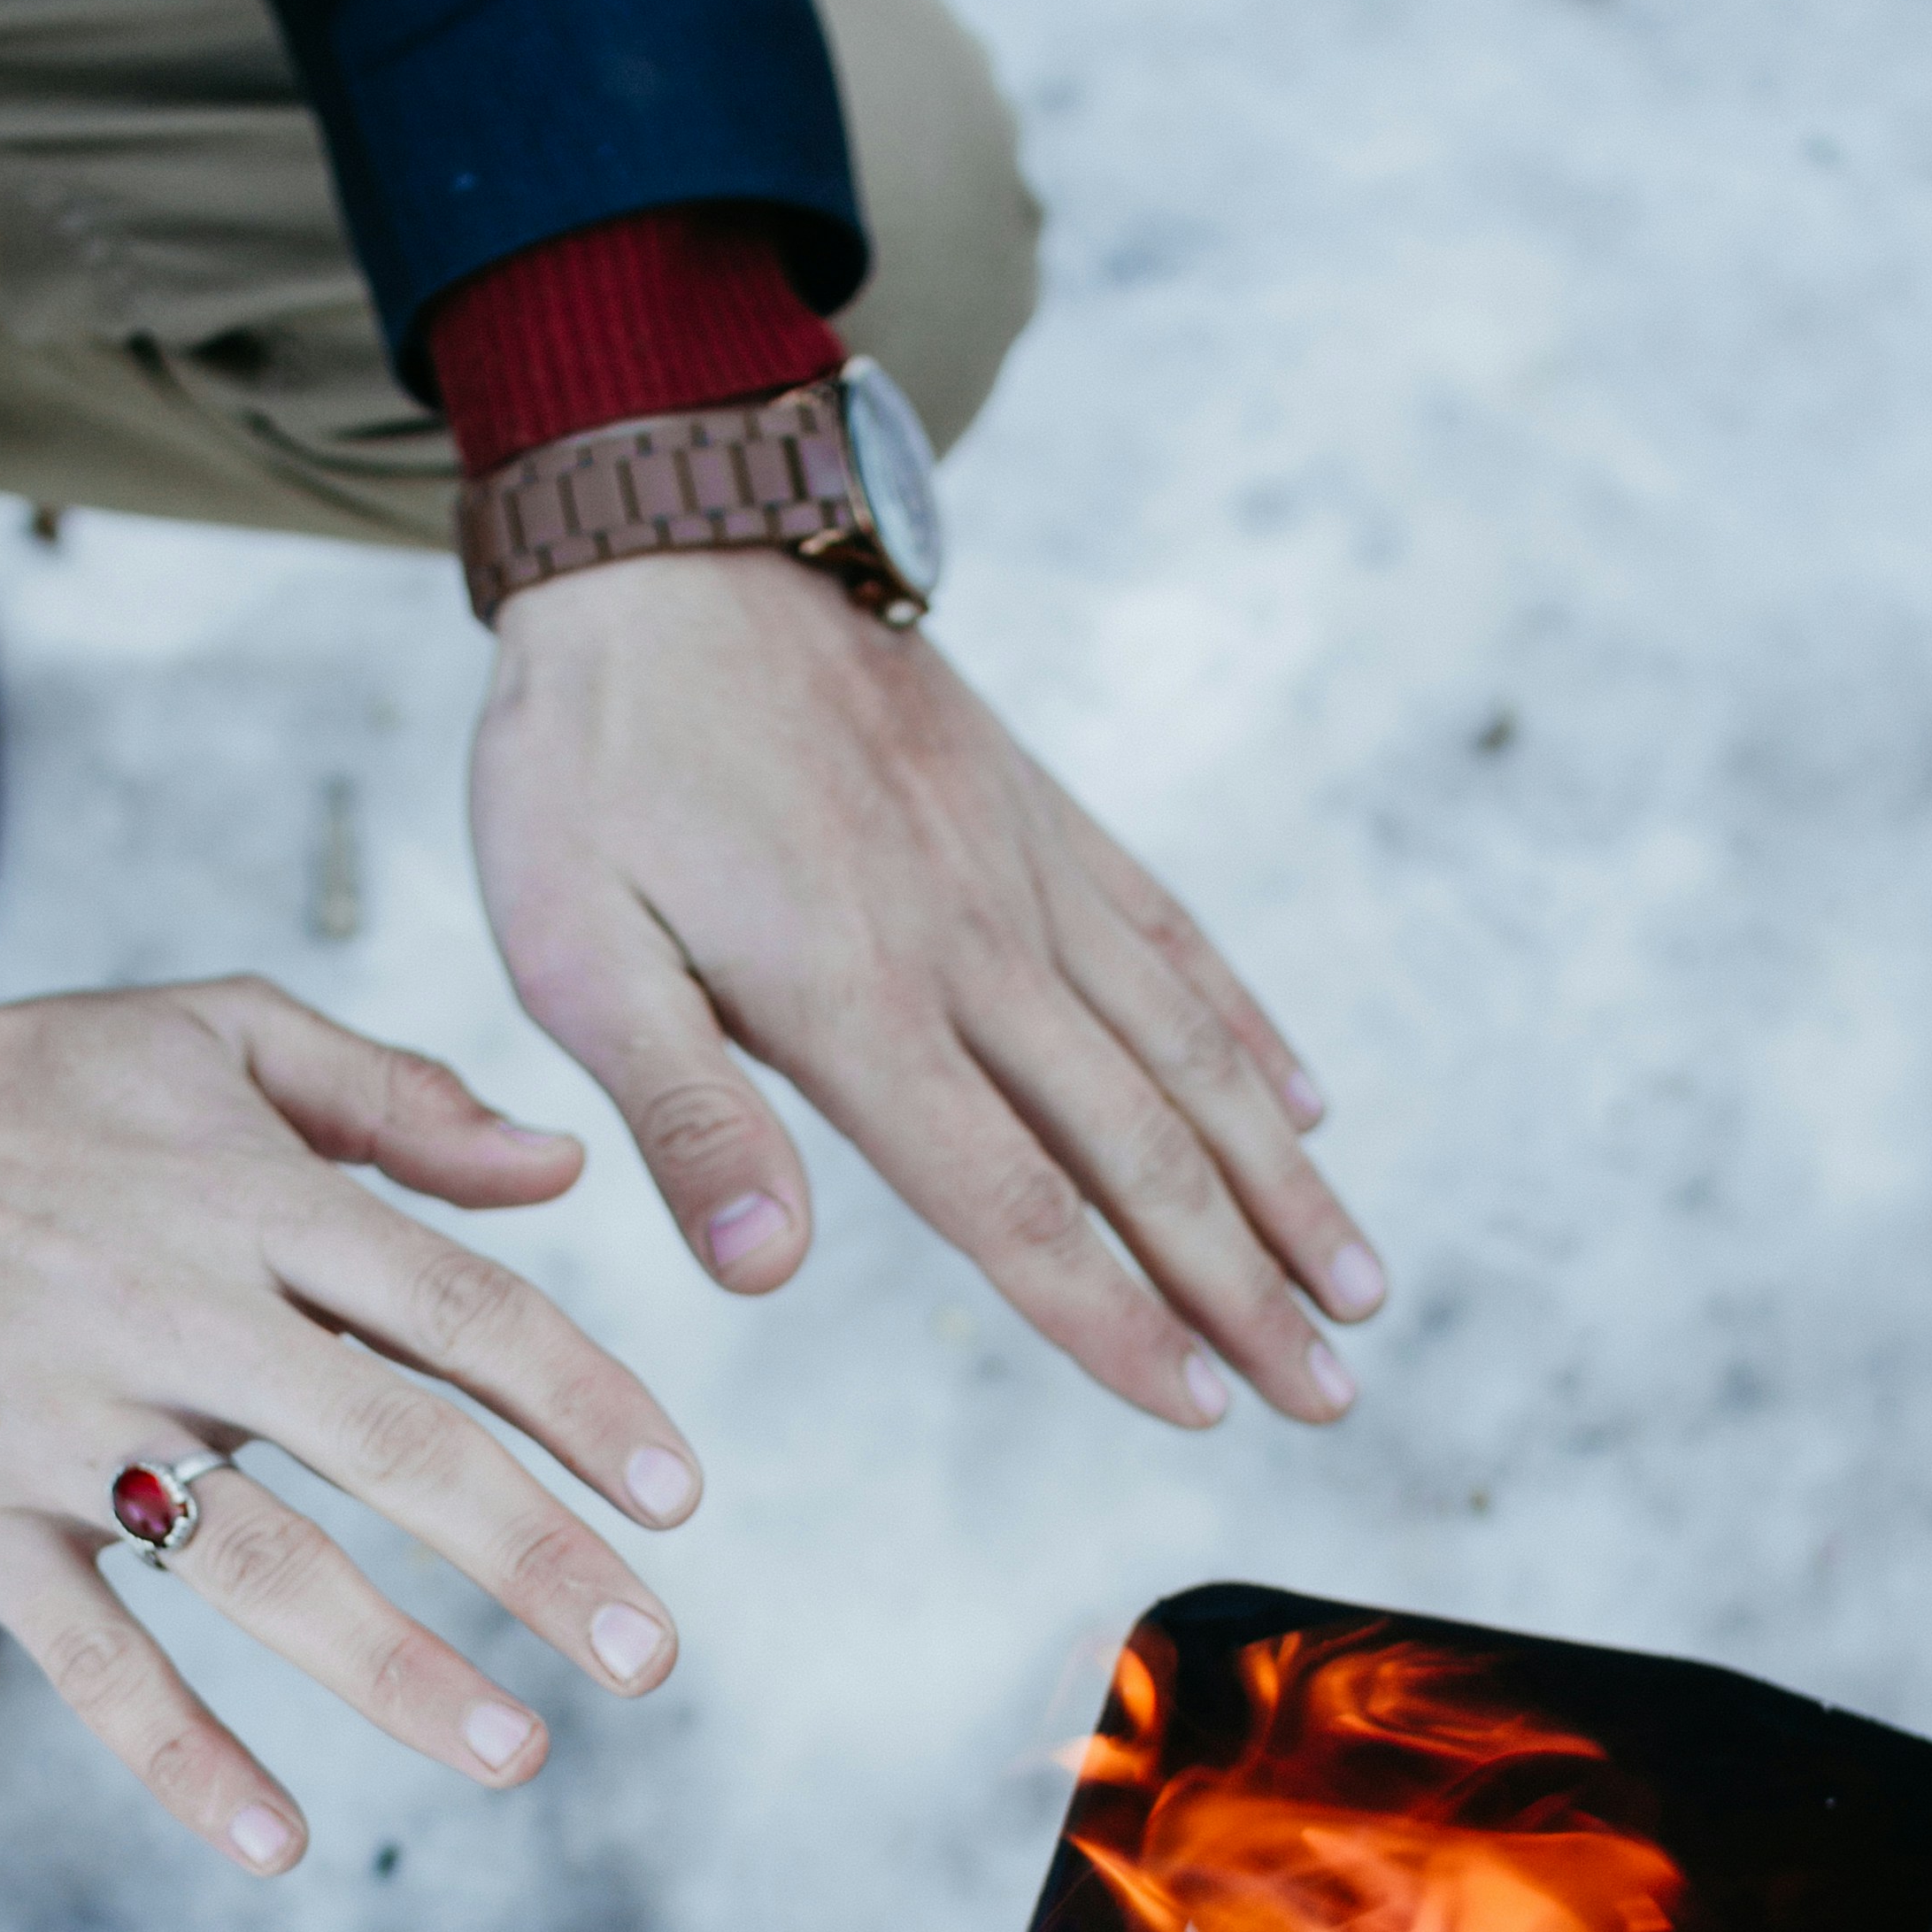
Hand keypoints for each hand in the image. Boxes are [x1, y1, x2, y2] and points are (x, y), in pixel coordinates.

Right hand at [0, 977, 702, 1873]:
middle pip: (395, 1447)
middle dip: (533, 1556)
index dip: (581, 1402)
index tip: (675, 1499)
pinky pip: (90, 1657)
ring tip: (516, 1752)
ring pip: (258, 1565)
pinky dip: (181, 1754)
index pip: (460, 1312)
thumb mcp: (220, 1036)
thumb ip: (396, 1101)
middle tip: (648, 1657)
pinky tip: (278, 1843)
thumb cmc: (34, 1087)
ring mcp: (73, 1426)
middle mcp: (180, 1314)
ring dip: (393, 1668)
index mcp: (258, 1204)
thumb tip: (566, 1167)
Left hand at [469, 552, 1385, 1425]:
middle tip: (1330, 1395)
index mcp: (856, 1001)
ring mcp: (1022, 871)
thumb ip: (681, 1109)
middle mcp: (975, 943)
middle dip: (1242, 1287)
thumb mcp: (571, 944)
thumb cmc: (590, 755)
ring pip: (1189, 1051)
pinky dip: (1249, 1027)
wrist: (661, 528)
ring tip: (1361, 1285)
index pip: (1012, 1200)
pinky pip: (1170, 934)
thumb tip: (765, 1269)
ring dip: (1284, 1180)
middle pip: (1139, 1150)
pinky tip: (1308, 1104)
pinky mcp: (1036, 809)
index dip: (1110, 1316)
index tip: (1200, 1403)